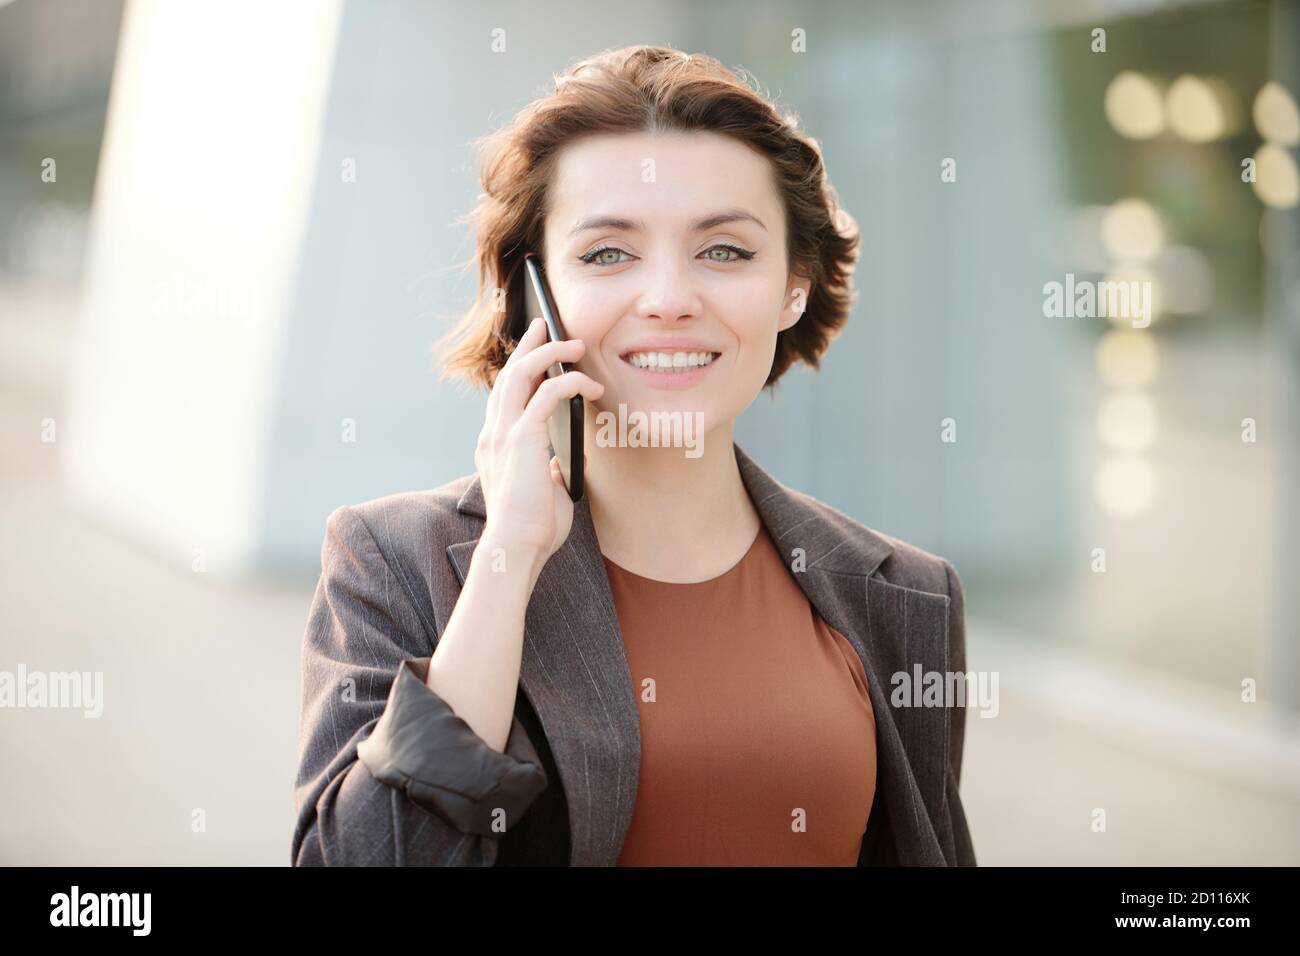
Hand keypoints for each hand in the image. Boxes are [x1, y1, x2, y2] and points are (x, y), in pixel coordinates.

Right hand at [475, 316, 603, 565]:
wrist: (517, 547)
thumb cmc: (532, 529)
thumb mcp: (542, 492)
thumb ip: (546, 472)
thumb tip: (557, 464)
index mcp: (496, 445)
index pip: (505, 396)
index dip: (519, 370)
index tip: (533, 351)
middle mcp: (494, 434)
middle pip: (507, 375)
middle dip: (527, 346)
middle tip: (545, 325)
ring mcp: (503, 434)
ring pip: (520, 375)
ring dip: (548, 353)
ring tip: (574, 343)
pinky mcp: (521, 439)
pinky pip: (545, 395)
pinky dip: (568, 382)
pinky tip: (588, 384)